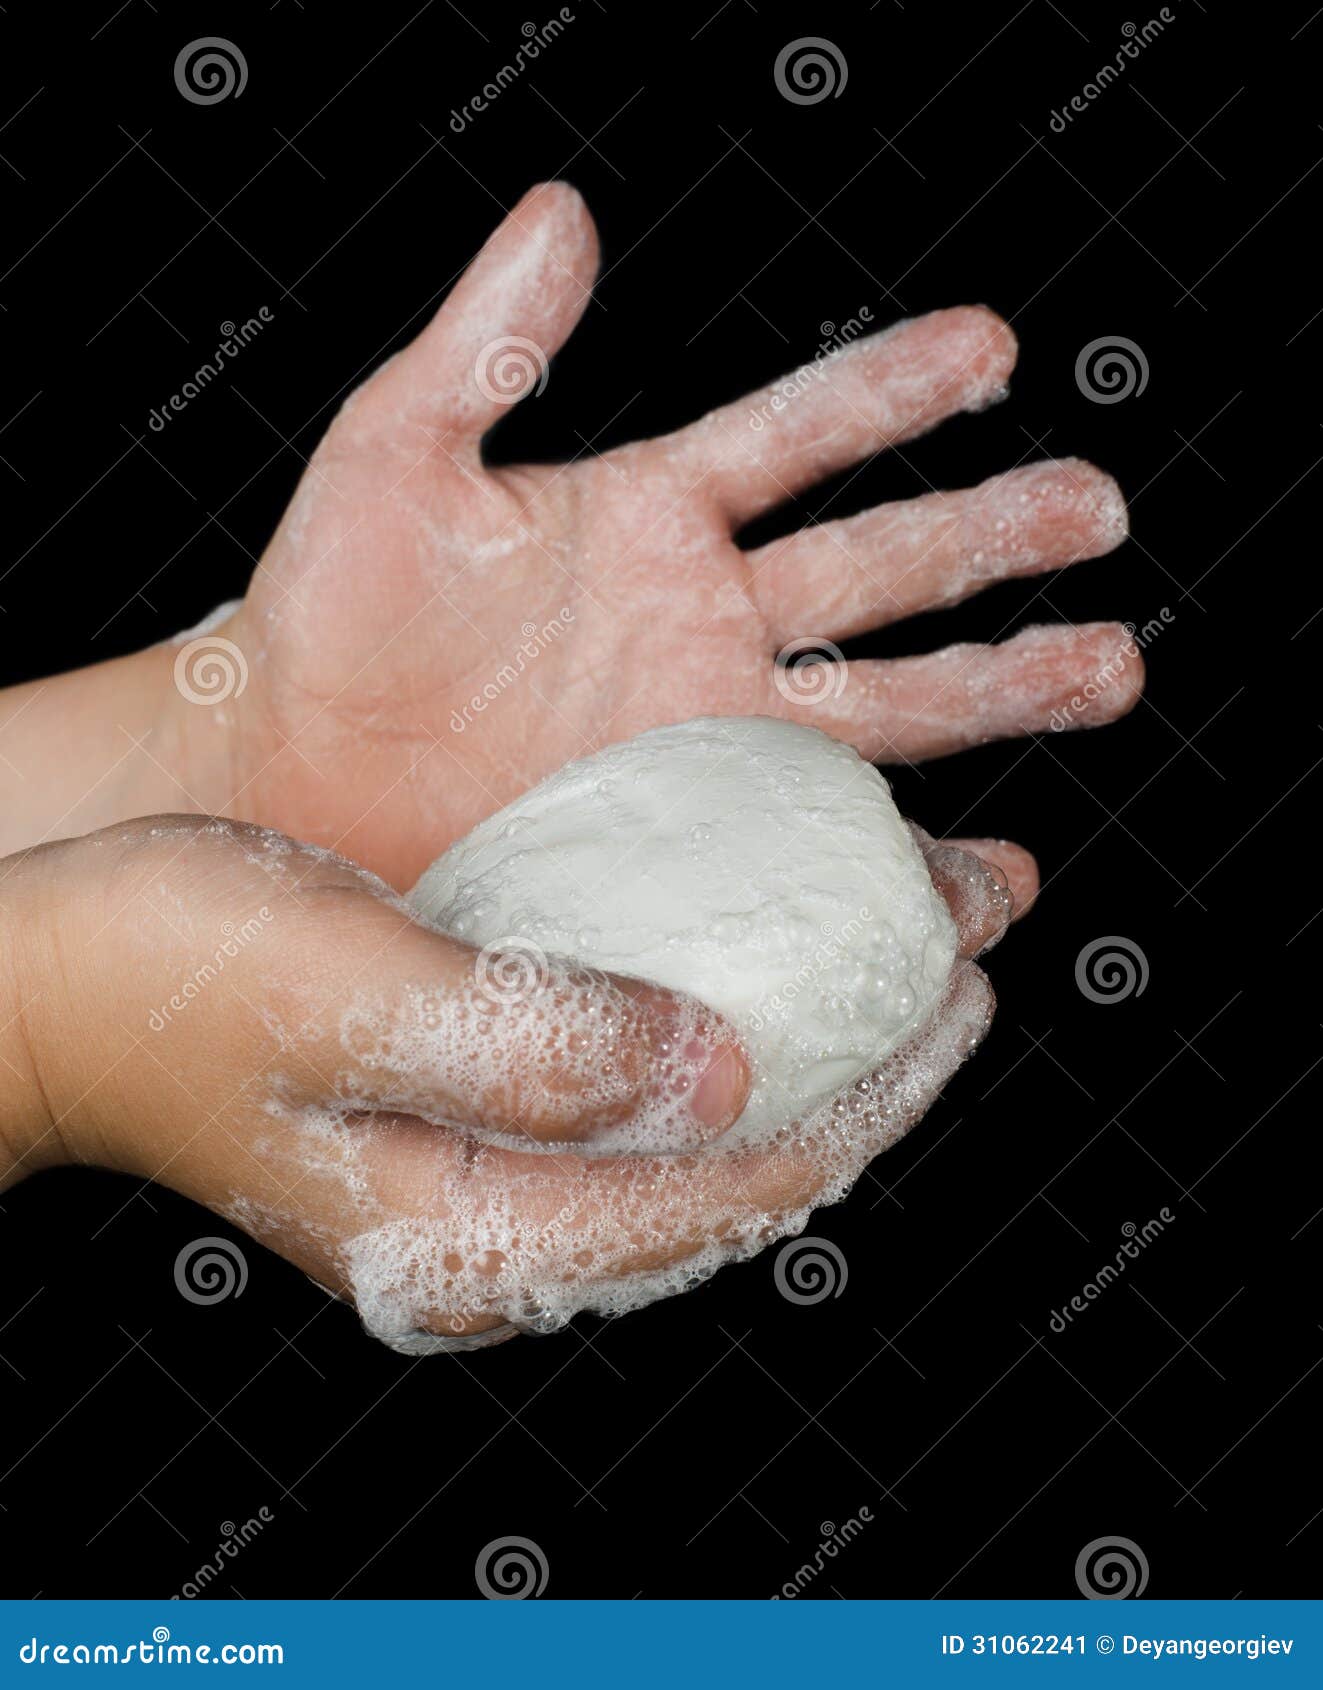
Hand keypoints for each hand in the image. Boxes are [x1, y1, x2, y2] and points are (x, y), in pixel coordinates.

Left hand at [0, 184, 1140, 886]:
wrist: (294, 776)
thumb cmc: (327, 618)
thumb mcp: (395, 457)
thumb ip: (486, 344)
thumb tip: (559, 215)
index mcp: (648, 517)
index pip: (795, 436)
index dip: (889, 391)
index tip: (990, 348)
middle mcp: (701, 621)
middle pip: (879, 567)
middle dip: (992, 533)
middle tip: (1095, 508)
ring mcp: (709, 731)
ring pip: (887, 701)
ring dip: (1001, 679)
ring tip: (1106, 660)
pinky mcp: (698, 831)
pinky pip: (827, 837)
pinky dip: (915, 850)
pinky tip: (994, 856)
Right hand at [0, 815, 1017, 1347]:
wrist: (42, 980)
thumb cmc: (160, 980)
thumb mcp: (351, 997)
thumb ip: (536, 1045)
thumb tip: (719, 1072)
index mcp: (474, 1233)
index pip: (734, 1193)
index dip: (869, 1095)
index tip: (959, 995)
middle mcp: (496, 1232)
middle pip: (740, 1171)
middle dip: (872, 1066)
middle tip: (969, 954)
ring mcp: (484, 1180)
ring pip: (704, 1129)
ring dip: (816, 1037)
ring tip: (911, 948)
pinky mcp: (470, 1115)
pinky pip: (639, 1088)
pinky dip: (725, 1021)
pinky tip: (767, 958)